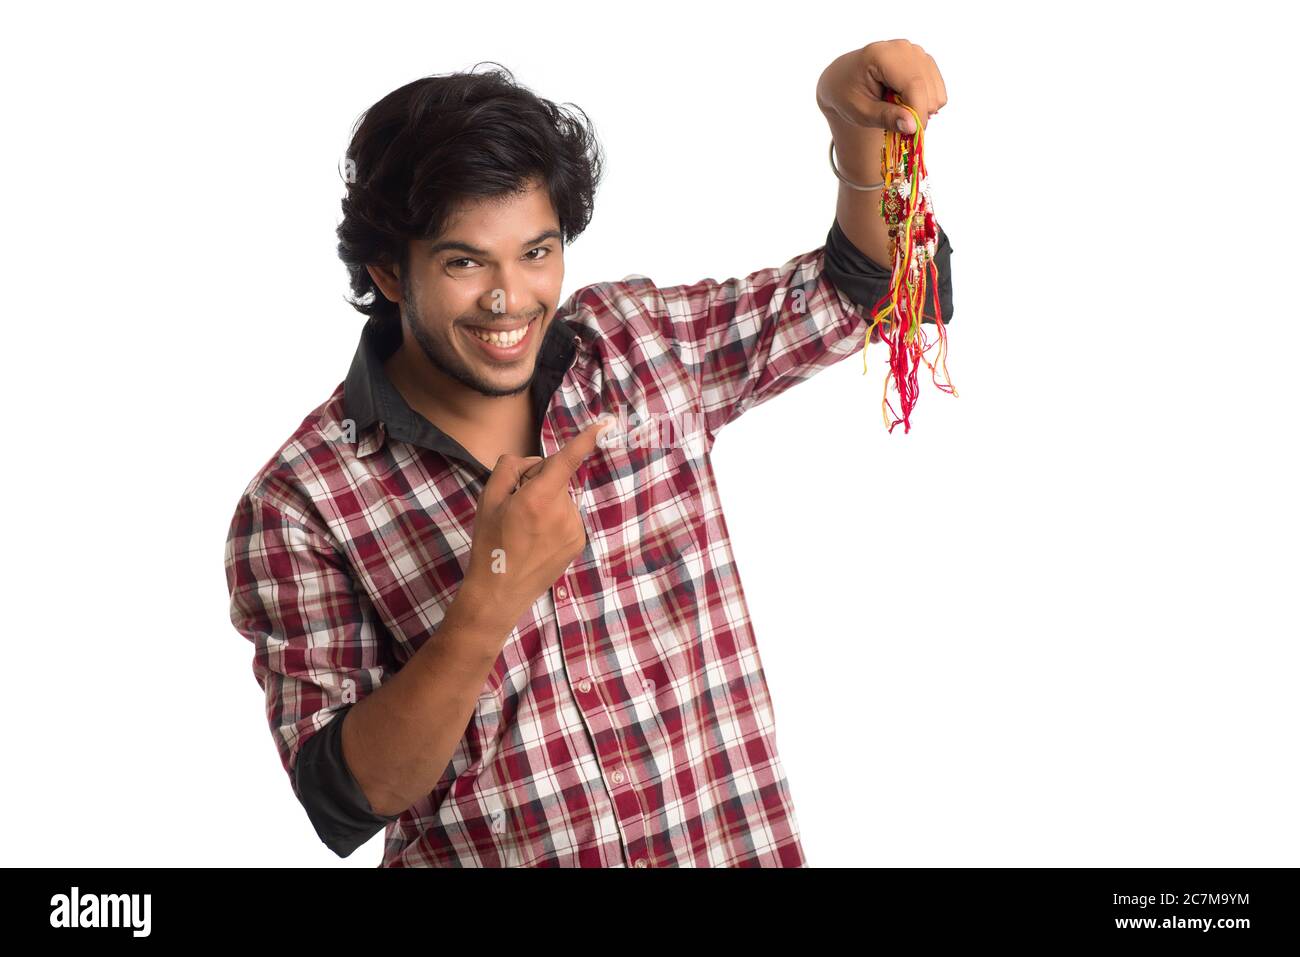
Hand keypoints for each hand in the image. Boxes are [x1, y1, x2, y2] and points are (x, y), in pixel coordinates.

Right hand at [458, 417, 614, 634]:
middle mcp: (562, 511)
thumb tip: (533, 463)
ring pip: (560, 498)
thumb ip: (510, 469)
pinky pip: (566, 516)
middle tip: (514, 509)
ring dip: (545, 503)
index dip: (586, 439)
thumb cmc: (489, 543)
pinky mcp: (579, 542)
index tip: (606, 422)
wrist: (499, 592)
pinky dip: (553, 520)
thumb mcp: (487, 500)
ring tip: (524, 530)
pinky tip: (536, 540)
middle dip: (537, 482)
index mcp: (539, 497)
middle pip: (555, 477)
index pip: (566, 460)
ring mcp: (574, 528)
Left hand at [816, 39, 947, 135]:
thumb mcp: (859, 111)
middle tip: (894, 120)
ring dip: (921, 108)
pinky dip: (924, 102)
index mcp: (882, 55)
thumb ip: (885, 118)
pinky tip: (903, 100)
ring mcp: (916, 51)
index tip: (914, 133)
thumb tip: (913, 127)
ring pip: (936, 91)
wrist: (844, 78)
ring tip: (896, 108)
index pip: (913, 84)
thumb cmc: (847, 95)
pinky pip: (937, 90)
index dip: (918, 112)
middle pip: (928, 88)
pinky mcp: (924, 59)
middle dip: (917, 113)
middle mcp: (903, 48)